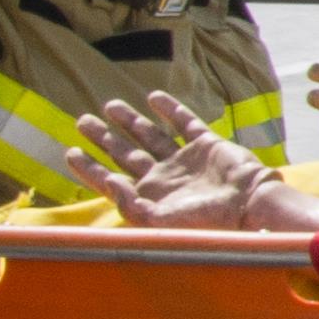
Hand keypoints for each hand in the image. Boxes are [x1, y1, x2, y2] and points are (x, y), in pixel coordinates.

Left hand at [80, 94, 291, 227]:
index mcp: (149, 197)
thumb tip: (109, 182)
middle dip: (103, 138)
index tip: (70, 151)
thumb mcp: (159, 221)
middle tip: (82, 121)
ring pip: (149, 135)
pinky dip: (169, 109)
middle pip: (125, 153)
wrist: (248, 205)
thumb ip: (129, 204)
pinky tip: (154, 97)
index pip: (111, 178)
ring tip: (109, 105)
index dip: (89, 167)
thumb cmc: (205, 221)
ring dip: (129, 121)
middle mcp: (163, 177)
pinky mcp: (205, 144)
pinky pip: (183, 122)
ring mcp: (183, 159)